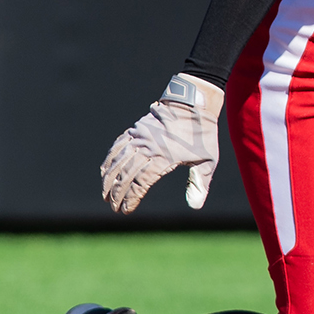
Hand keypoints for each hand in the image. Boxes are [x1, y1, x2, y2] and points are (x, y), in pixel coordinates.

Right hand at [100, 74, 224, 212]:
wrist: (194, 103)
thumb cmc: (204, 134)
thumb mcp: (208, 160)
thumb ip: (199, 184)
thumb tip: (194, 206)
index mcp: (165, 157)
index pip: (141, 183)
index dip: (131, 198)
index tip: (126, 210)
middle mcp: (149, 147)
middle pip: (126, 174)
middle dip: (117, 193)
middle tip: (113, 207)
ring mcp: (140, 137)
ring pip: (118, 161)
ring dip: (109, 179)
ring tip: (105, 194)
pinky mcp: (136, 129)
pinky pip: (118, 145)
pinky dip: (110, 159)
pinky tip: (105, 171)